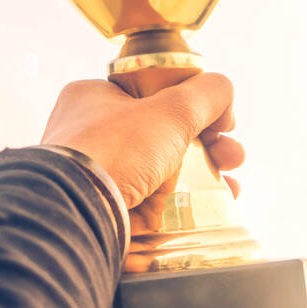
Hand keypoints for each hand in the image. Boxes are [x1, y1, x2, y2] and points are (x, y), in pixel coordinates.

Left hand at [40, 73, 244, 209]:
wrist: (73, 216)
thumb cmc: (114, 153)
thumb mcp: (170, 111)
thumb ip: (205, 95)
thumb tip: (223, 91)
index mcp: (93, 97)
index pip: (154, 94)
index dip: (193, 107)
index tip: (222, 124)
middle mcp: (88, 133)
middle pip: (162, 135)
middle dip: (208, 147)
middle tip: (233, 158)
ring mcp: (93, 174)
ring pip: (157, 171)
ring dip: (200, 178)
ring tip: (230, 189)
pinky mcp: (101, 209)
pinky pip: (146, 204)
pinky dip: (177, 207)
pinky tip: (207, 211)